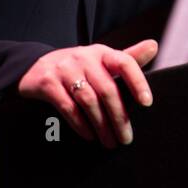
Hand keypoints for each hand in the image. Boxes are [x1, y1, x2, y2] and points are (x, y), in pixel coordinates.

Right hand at [17, 40, 158, 147]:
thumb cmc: (78, 67)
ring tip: (109, 142)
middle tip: (126, 138)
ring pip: (88, 101)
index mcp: (102, 53)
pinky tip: (89, 136)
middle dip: (119, 117)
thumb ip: (128, 57)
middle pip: (107, 89)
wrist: (34, 66)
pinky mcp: (47, 83)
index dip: (137, 82)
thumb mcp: (101, 60)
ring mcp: (64, 69)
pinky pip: (67, 107)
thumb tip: (154, 46)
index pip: (125, 62)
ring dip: (101, 125)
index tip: (147, 103)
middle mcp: (84, 57)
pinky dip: (80, 124)